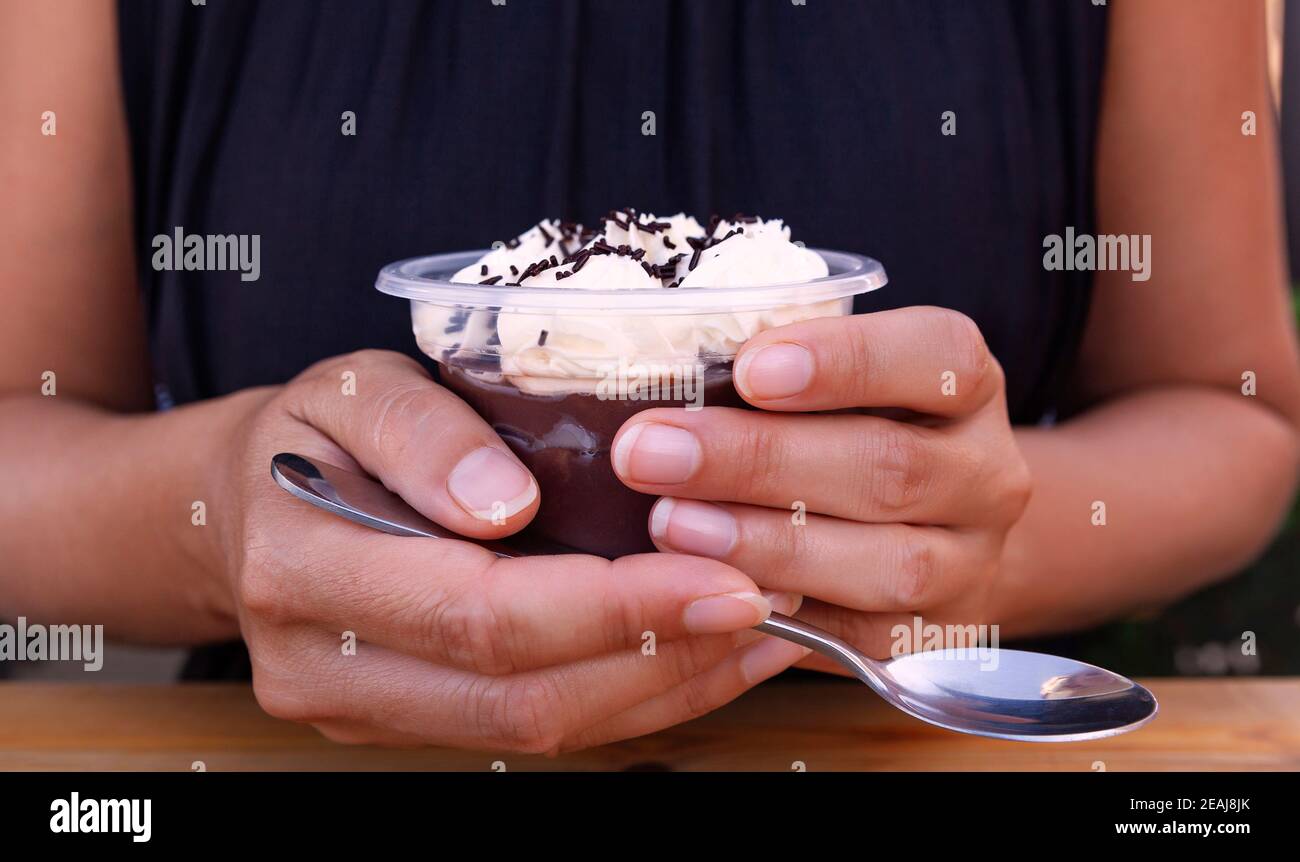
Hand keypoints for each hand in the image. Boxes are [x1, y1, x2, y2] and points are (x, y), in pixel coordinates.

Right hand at [212, 350, 807, 750]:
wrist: (242, 501)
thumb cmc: (314, 427)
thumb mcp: (353, 387)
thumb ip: (424, 437)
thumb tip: (507, 507)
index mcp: (306, 569)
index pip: (483, 615)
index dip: (615, 609)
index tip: (728, 579)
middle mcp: (326, 667)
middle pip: (520, 698)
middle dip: (661, 659)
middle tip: (768, 606)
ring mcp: (360, 711)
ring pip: (535, 731)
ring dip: (661, 688)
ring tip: (761, 633)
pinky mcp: (402, 723)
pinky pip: (528, 729)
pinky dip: (626, 698)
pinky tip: (698, 655)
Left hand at [610, 308, 1031, 666]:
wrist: (930, 530)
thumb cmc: (849, 427)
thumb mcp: (832, 378)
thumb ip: (774, 374)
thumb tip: (662, 372)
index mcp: (966, 383)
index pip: (934, 356)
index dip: (844, 361)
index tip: (748, 369)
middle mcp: (986, 471)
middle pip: (890, 465)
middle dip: (758, 459)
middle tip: (651, 451)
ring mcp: (968, 560)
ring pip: (887, 561)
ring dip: (767, 544)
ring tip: (670, 524)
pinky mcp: (929, 635)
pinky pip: (862, 634)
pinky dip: (783, 611)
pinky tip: (709, 588)